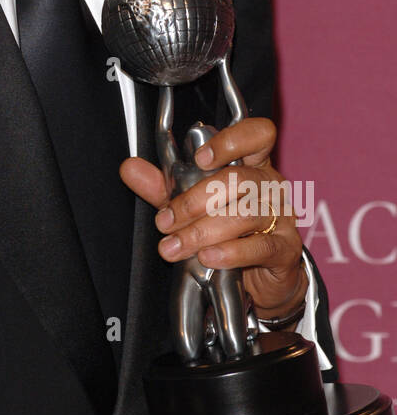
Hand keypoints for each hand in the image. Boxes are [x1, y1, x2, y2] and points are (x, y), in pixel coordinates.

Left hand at [120, 117, 306, 321]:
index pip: (257, 135)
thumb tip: (129, 168)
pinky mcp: (285, 249)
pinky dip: (230, 252)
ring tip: (175, 247)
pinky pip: (260, 246)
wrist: (260, 280)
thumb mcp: (193, 206)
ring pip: (245, 214)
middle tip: (166, 222)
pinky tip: (208, 257)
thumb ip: (163, 187)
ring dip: (203, 232)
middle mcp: (270, 186)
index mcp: (251, 165)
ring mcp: (282, 216)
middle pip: (239, 179)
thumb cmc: (229, 233)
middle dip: (194, 201)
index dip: (231, 140)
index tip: (199, 158)